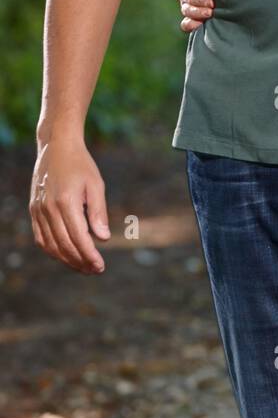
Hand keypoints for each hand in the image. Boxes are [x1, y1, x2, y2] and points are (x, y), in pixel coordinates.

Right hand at [30, 134, 108, 274]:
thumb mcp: (96, 184)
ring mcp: (38, 210)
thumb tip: (103, 239)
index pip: (78, 238)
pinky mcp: (34, 210)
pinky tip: (66, 255)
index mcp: (66, 202)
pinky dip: (52, 250)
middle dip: (80, 261)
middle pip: (64, 245)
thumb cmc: (81, 164)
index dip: (89, 255)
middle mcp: (49, 208)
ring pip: (50, 245)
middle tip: (95, 270)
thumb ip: (98, 212)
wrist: (56, 146)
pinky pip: (40, 237)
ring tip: (82, 267)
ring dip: (66, 260)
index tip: (100, 266)